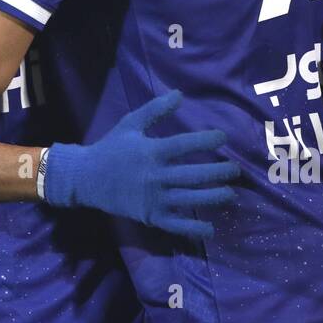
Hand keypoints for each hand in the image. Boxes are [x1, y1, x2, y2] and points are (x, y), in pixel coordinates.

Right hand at [44, 91, 240, 238]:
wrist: (86, 178)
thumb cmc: (110, 148)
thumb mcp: (130, 124)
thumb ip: (155, 110)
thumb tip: (180, 94)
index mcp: (151, 151)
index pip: (185, 145)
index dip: (206, 140)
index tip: (223, 138)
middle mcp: (156, 175)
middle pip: (194, 174)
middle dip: (219, 172)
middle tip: (235, 170)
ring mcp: (154, 198)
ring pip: (191, 199)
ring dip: (214, 196)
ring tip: (231, 193)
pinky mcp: (151, 216)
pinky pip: (177, 225)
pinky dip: (195, 228)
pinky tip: (211, 228)